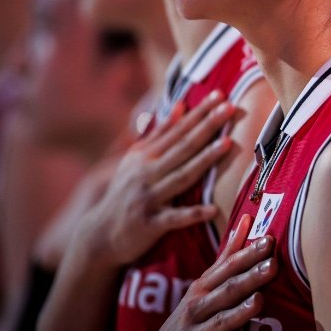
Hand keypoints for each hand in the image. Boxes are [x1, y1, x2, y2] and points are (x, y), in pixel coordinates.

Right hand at [84, 92, 236, 265]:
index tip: (220, 95)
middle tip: (230, 107)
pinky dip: (192, 214)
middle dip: (207, 126)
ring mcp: (148, 199)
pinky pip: (174, 218)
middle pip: (183, 147)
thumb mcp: (136, 160)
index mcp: (145, 156)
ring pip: (181, 176)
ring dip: (204, 160)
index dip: (199, 113)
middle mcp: (146, 173)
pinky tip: (212, 209)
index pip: (177, 130)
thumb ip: (159, 134)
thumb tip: (180, 106)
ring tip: (227, 144)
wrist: (100, 234)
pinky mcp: (150, 224)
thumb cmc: (125, 193)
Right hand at [143, 214, 277, 330]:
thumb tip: (247, 221)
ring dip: (238, 312)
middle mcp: (197, 308)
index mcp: (203, 289)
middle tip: (272, 266)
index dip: (248, 254)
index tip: (270, 240)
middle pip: (227, 291)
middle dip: (249, 278)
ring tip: (259, 301)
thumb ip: (226, 257)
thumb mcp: (203, 286)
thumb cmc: (192, 318)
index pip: (227, 268)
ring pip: (218, 323)